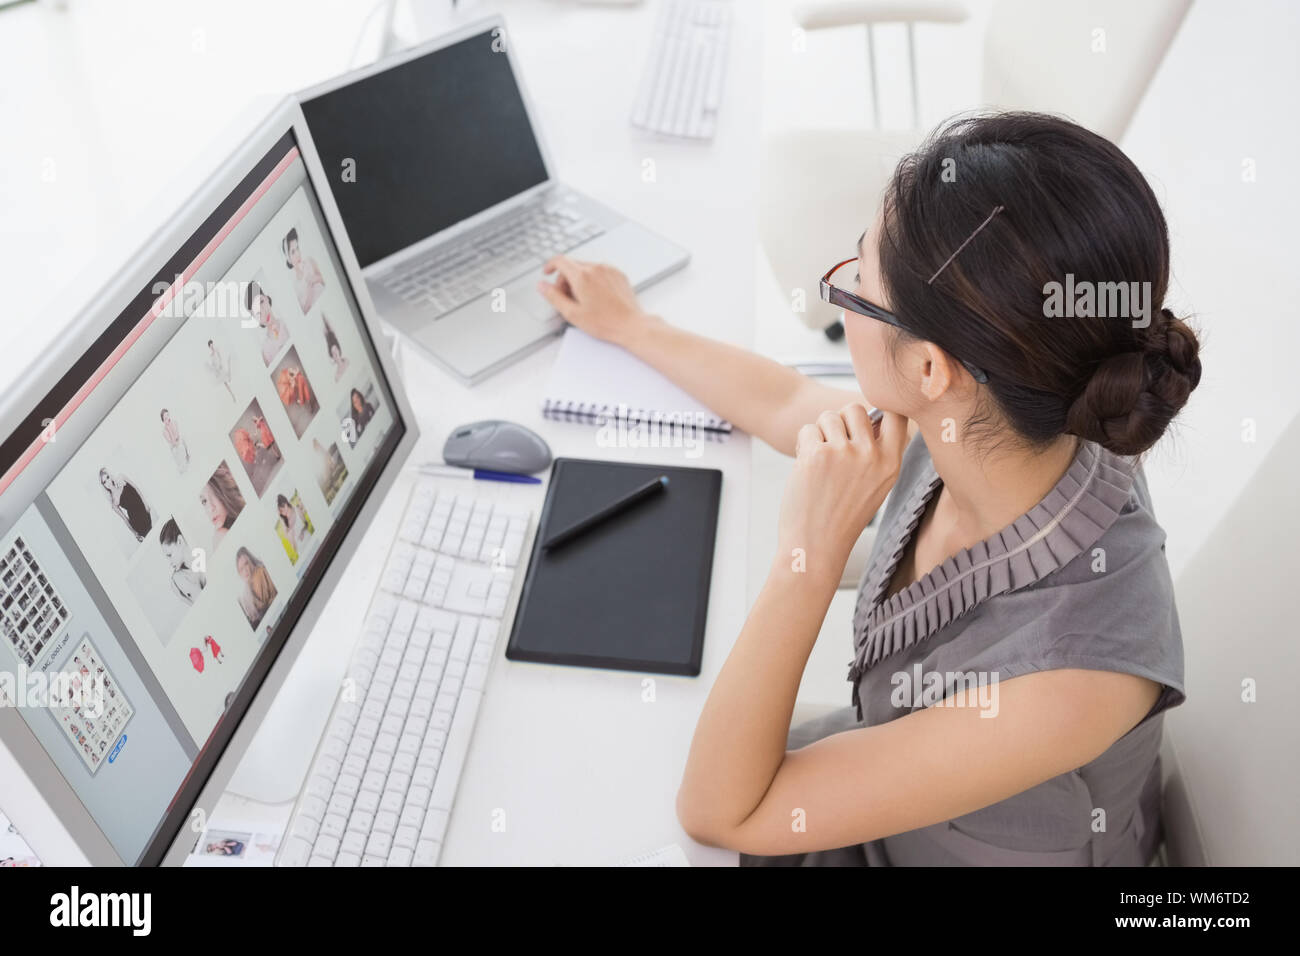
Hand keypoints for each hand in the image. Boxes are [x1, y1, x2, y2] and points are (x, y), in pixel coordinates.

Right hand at [538, 256, 656, 347]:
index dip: (550, 266)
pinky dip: (594, 280)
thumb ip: (553, 297)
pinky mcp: (618, 274)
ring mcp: (609, 270)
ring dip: (580, 279)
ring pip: (586, 268)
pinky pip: (600, 271)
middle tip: (567, 298)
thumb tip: (542, 286)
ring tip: (584, 300)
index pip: (560, 260)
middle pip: (572, 265)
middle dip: (565, 279)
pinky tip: (597, 297)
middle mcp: (596, 268)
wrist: (631, 325)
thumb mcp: (572, 313)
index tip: (547, 272)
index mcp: (582, 276)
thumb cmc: (605, 323)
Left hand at [776, 405, 908, 578]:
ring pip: (828, 417)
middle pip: (855, 408)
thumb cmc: (842, 517)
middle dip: (839, 420)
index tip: (866, 421)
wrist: (816, 547)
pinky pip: (807, 430)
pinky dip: (803, 445)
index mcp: (891, 463)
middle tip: (832, 445)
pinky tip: (806, 469)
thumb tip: (871, 413)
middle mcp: (871, 455)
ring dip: (818, 433)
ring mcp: (844, 453)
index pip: (897, 414)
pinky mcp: (817, 455)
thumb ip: (877, 452)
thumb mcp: (875, 486)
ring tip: (819, 462)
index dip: (880, 409)